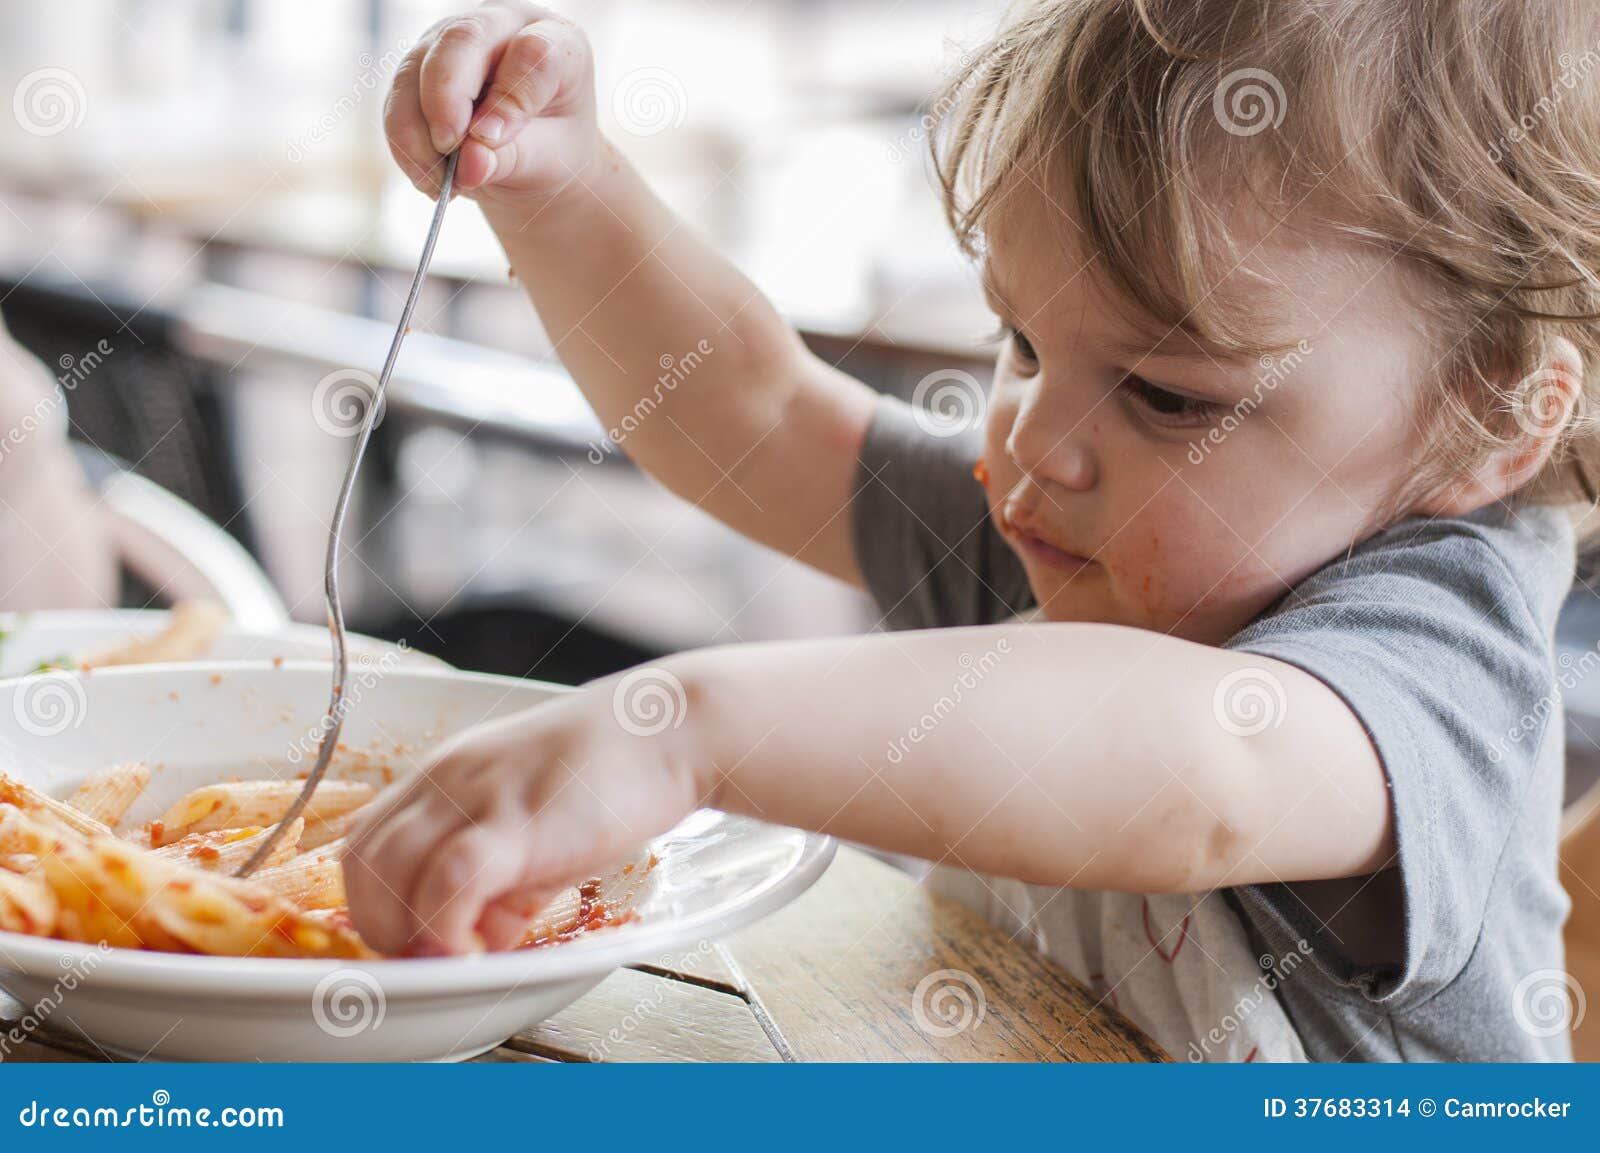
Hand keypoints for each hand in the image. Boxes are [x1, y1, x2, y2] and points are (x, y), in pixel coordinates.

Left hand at [343, 679, 704, 955]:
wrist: (669, 729)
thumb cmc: (611, 776)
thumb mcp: (539, 829)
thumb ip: (500, 885)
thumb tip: (476, 944)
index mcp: (442, 777)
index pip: (365, 844)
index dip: (375, 903)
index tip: (413, 939)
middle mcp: (444, 781)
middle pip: (361, 862)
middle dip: (381, 925)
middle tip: (431, 956)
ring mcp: (476, 797)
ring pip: (387, 871)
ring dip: (406, 931)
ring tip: (454, 955)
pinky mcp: (516, 821)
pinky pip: (450, 879)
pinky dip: (447, 926)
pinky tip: (476, 948)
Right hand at [385, 0, 598, 205]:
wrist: (531, 159)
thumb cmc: (551, 150)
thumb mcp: (546, 160)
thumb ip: (511, 159)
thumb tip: (467, 164)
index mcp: (555, 39)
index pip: (531, 52)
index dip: (508, 97)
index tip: (491, 140)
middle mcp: (502, 27)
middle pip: (462, 40)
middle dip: (446, 100)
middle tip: (449, 152)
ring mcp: (454, 41)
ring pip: (416, 69)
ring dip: (419, 135)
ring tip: (441, 184)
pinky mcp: (420, 65)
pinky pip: (397, 100)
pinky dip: (406, 145)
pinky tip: (429, 179)